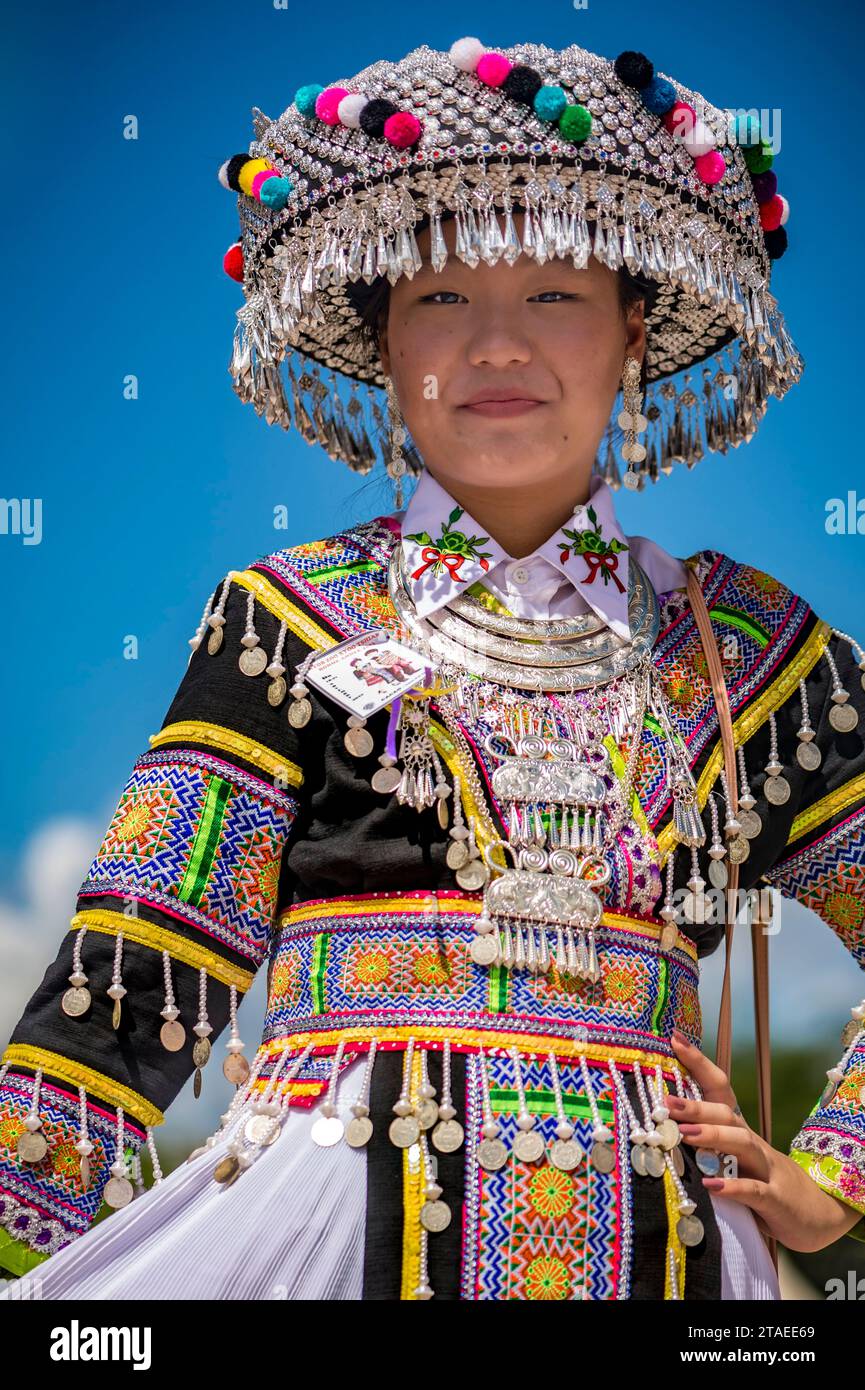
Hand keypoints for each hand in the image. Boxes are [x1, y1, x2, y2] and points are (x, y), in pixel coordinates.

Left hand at [668, 1028, 863, 1252]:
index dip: (698, 1063)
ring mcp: (766, 1169)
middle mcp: (751, 1143)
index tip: (675, 1038)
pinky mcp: (776, 1199)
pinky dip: (733, 1187)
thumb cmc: (762, 1182)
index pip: (718, 1089)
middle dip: (696, 1106)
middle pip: (726, 1114)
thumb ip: (703, 1145)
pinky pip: (755, 1191)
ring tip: (684, 1134)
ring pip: (742, 1144)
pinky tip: (711, 1186)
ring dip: (713, 1136)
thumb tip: (658, 1127)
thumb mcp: (733, 1161)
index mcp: (738, 1130)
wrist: (817, 1214)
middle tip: (665, 1103)